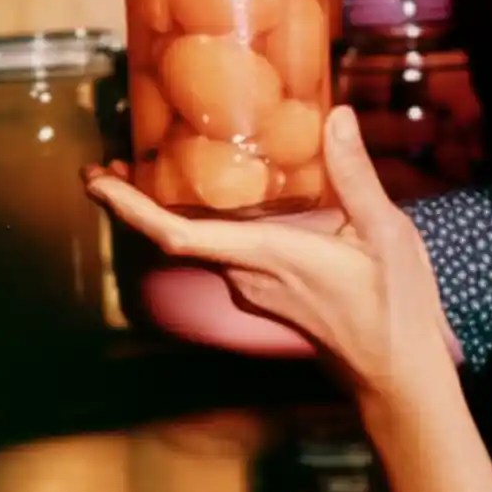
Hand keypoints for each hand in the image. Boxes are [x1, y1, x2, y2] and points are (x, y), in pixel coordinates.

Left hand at [85, 107, 458, 397]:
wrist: (396, 374)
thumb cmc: (394, 309)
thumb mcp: (385, 233)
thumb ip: (356, 176)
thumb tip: (337, 117)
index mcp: (269, 255)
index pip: (177, 235)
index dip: (129, 207)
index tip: (95, 179)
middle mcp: (249, 275)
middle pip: (176, 236)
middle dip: (139, 200)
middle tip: (117, 159)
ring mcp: (255, 290)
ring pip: (201, 246)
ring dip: (174, 212)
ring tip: (163, 170)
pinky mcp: (269, 295)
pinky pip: (225, 256)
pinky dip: (207, 227)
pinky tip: (226, 204)